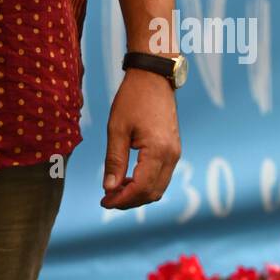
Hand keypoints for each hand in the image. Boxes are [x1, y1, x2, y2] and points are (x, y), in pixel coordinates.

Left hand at [101, 68, 180, 209]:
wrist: (153, 77)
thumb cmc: (133, 98)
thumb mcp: (117, 128)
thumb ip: (114, 160)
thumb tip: (109, 188)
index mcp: (159, 151)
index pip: (142, 188)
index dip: (122, 199)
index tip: (104, 201)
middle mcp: (172, 156)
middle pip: (152, 193)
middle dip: (129, 201)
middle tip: (107, 199)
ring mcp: (175, 153)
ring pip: (158, 187)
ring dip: (137, 193)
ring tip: (115, 189)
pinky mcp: (173, 150)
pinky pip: (161, 176)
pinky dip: (145, 183)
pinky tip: (128, 178)